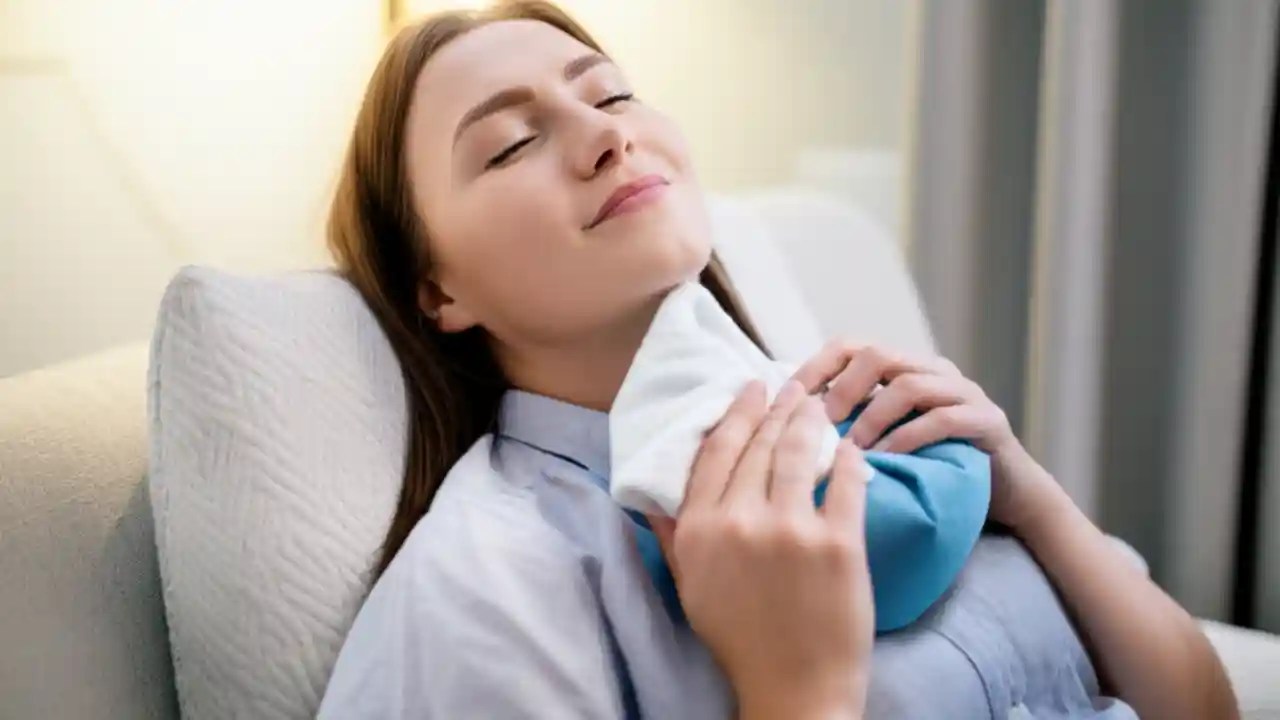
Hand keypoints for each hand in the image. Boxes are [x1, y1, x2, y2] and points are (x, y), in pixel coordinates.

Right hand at [649, 380, 872, 719]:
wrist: (796, 690)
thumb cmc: (740, 641)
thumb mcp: (691, 589)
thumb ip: (674, 537)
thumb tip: (652, 498)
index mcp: (701, 530)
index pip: (716, 453)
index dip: (735, 415)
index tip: (749, 390)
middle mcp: (741, 522)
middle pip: (759, 446)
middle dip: (776, 407)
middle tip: (790, 386)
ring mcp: (792, 530)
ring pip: (799, 454)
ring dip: (809, 420)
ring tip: (817, 403)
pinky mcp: (838, 543)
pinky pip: (846, 483)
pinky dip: (848, 459)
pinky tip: (849, 445)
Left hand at [790, 339, 1059, 532]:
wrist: (1007, 496)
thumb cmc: (931, 471)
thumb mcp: (883, 442)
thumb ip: (847, 426)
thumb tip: (784, 430)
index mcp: (901, 369)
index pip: (849, 346)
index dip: (815, 367)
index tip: (786, 399)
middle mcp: (931, 370)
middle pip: (877, 353)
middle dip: (842, 388)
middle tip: (820, 425)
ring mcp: (962, 392)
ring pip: (908, 384)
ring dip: (872, 417)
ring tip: (851, 450)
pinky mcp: (986, 421)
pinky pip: (942, 419)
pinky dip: (908, 439)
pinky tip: (886, 461)